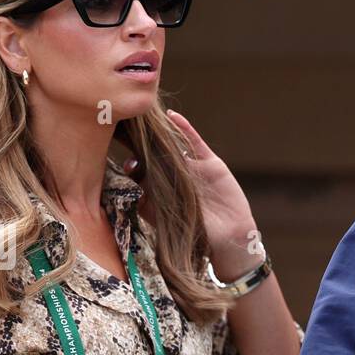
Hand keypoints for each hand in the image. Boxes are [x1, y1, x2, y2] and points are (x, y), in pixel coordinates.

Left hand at [123, 110, 264, 278]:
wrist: (231, 237)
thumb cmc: (198, 235)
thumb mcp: (168, 222)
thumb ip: (147, 206)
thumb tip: (128, 188)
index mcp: (164, 191)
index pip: (144, 172)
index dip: (133, 164)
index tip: (124, 160)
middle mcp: (176, 177)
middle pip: (156, 154)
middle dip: (142, 143)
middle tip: (126, 128)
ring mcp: (193, 167)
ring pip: (174, 145)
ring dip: (161, 133)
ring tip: (146, 120)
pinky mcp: (210, 162)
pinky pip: (195, 141)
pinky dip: (184, 128)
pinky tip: (171, 117)